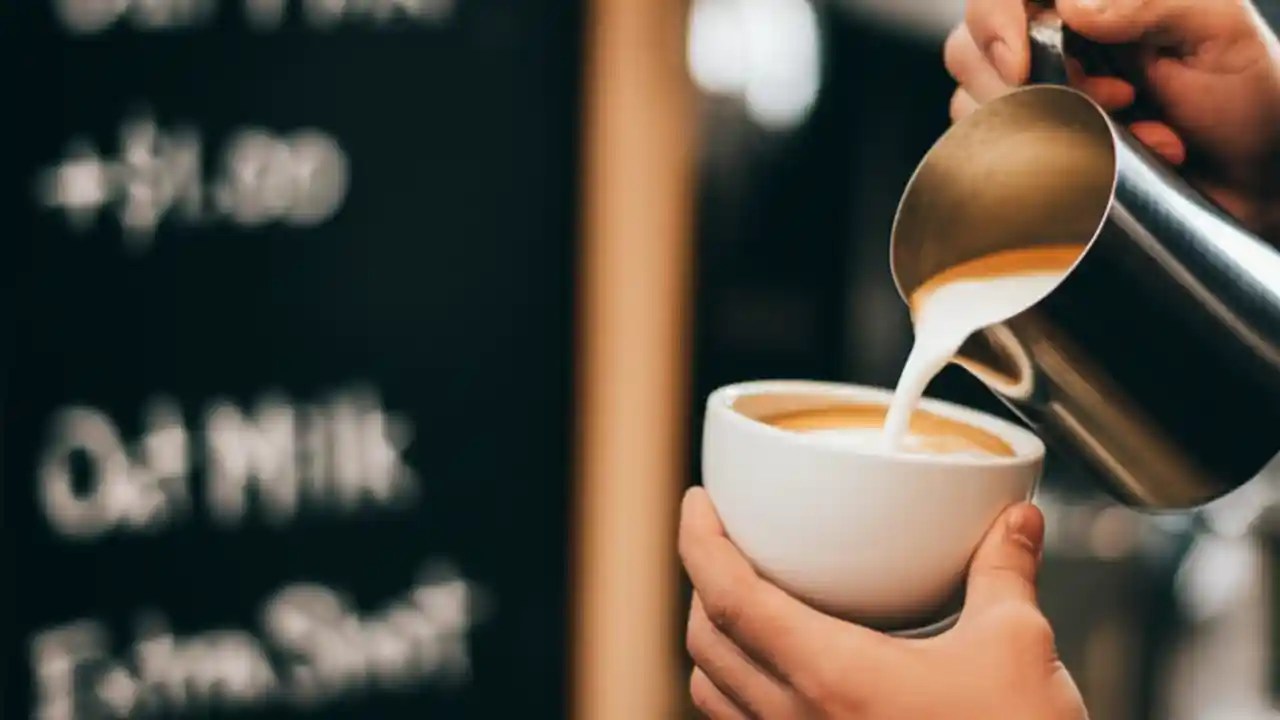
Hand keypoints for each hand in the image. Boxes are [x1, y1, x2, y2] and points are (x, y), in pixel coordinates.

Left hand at [678, 487, 1086, 718]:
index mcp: (831, 675)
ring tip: (741, 601)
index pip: (728, 597)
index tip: (698, 501)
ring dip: (712, 641)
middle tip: (725, 541)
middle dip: (700, 581)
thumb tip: (1016, 519)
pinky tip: (779, 671)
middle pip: (704, 642)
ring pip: (712, 694)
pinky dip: (736, 690)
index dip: (698, 541)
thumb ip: (1004, 572)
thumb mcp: (1016, 648)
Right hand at [944, 0, 1279, 238]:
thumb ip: (1155, 0)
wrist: (1249, 180)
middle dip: (1027, 86)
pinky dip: (1041, 166)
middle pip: (968, 47)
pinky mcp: (1026, 148)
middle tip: (1115, 99)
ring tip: (1127, 134)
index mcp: (1088, 1)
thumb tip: (1072, 7)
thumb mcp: (1219, 32)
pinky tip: (1100, 165)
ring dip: (1045, 128)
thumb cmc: (1242, 99)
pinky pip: (987, 156)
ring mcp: (1033, 96)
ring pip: (971, 103)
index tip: (1018, 63)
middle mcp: (1050, 41)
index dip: (993, 21)